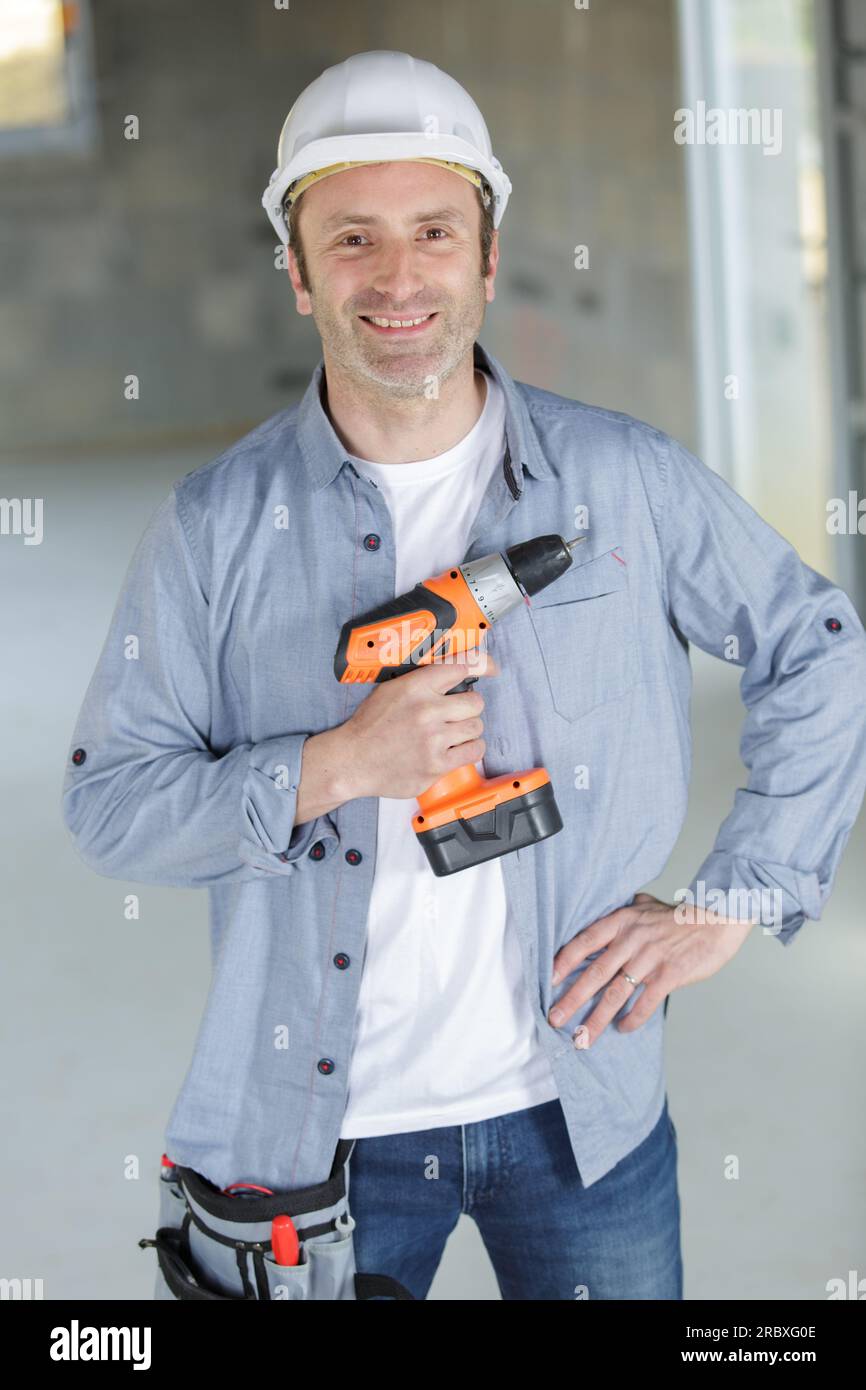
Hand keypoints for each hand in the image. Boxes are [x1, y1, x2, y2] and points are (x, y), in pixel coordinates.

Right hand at [338, 650, 500, 800]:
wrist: (353, 761)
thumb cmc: (370, 726)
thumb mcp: (391, 690)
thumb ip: (423, 680)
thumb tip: (458, 667)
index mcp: (414, 687)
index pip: (460, 667)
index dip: (478, 666)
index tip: (490, 668)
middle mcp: (426, 711)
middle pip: (476, 702)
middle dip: (469, 707)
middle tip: (457, 714)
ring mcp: (433, 740)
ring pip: (476, 728)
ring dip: (468, 730)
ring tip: (452, 734)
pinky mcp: (437, 766)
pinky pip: (473, 752)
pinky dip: (468, 750)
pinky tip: (455, 749)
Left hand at [548, 891, 752, 1046]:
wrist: (717, 920)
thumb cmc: (679, 917)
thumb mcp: (647, 906)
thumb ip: (626, 912)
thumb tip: (609, 913)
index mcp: (623, 921)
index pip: (585, 941)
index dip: (565, 961)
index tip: (550, 981)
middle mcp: (632, 940)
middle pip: (596, 973)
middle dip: (572, 999)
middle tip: (555, 1019)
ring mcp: (651, 958)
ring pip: (617, 993)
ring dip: (597, 1018)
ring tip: (583, 1037)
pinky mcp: (670, 975)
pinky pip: (646, 1002)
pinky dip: (632, 1019)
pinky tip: (621, 1029)